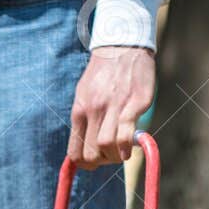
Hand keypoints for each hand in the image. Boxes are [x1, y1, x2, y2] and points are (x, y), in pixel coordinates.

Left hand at [69, 47, 154, 168]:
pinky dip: (126, 146)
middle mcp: (93, 110)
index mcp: (79, 111)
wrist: (123, 44)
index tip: (97, 161)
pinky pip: (125, 133)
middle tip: (113, 156)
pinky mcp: (133, 103)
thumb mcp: (84, 94)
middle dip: (102, 162)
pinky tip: (130, 148)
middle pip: (91, 153)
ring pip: (106, 146)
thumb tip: (86, 143)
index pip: (75, 151)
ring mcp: (112, 107)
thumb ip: (85, 118)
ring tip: (123, 152)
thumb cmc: (104, 73)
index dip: (86, 164)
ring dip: (115, 157)